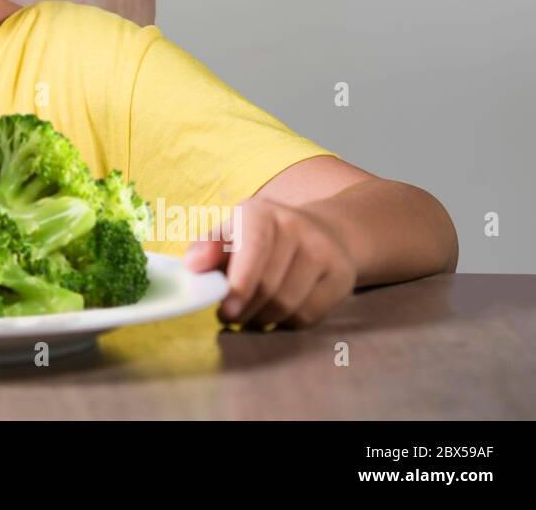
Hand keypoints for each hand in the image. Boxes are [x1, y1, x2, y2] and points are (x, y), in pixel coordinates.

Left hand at [183, 197, 356, 328]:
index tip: (224, 312)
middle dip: (244, 311)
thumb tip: (192, 266)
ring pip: (288, 305)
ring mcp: (324, 250)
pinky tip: (276, 314)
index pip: (253, 250)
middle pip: (268, 287)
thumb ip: (206, 249)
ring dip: (263, 320)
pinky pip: (309, 315)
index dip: (238, 287)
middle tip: (230, 317)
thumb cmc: (258, 239)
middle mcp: (296, 225)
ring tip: (250, 316)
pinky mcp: (343, 275)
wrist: (319, 232)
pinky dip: (286, 324)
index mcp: (261, 212)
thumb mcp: (228, 234)